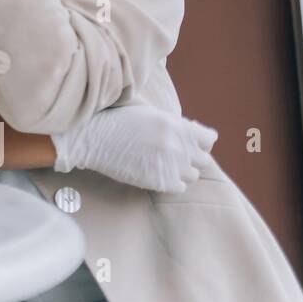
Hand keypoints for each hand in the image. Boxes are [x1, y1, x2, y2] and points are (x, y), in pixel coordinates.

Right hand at [52, 105, 216, 192]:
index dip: (200, 141)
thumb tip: (195, 133)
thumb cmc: (119, 122)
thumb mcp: (151, 114)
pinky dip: (172, 182)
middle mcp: (177, 146)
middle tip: (172, 154)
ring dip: (181, 171)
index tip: (188, 142)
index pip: (209, 139)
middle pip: (202, 159)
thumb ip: (176, 124)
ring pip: (192, 175)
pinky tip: (158, 173)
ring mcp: (169, 165)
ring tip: (163, 164)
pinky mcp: (159, 181)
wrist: (93, 138)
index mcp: (176, 126)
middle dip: (190, 156)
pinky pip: (180, 187)